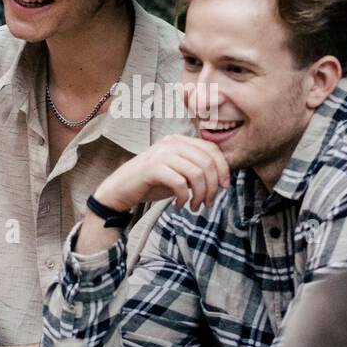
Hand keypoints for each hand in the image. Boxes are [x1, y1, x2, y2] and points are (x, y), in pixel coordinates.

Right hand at [94, 133, 231, 213]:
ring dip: (200, 195)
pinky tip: (180, 204)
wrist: (121, 188)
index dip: (223, 168)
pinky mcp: (153, 168)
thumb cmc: (152, 182)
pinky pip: (180, 183)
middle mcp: (171, 143)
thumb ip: (196, 169)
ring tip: (195, 206)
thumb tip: (222, 178)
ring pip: (196, 173)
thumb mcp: (178, 172)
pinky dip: (184, 197)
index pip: (212, 149)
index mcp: (179, 140)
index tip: (225, 187)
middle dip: (213, 186)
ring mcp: (161, 154)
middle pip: (207, 162)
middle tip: (208, 202)